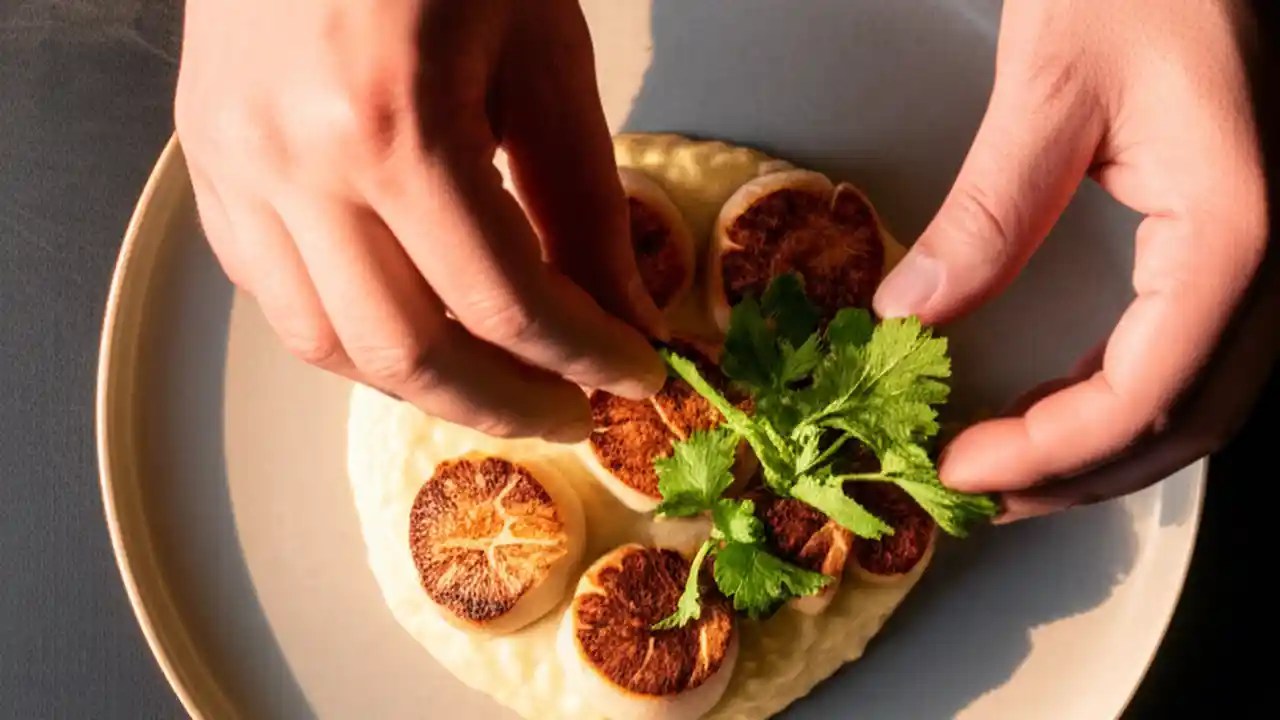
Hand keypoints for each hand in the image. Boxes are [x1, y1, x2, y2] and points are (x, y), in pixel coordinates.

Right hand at [175, 0, 665, 440]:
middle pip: (407, 352)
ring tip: (499, 384)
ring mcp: (235, 165)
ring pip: (327, 344)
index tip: (637, 375)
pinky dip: (351, 336)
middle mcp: (296, 160)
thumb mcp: (543, 54)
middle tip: (573, 411)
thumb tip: (622, 313)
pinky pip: (274, 294)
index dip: (585, 356)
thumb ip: (583, 197)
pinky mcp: (208, 162)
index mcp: (394, 121)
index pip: (504, 300)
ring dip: (425, 385)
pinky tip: (413, 330)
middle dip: (507, 402)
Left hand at [873, 0, 1275, 520]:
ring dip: (1097, 454)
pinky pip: (1184, 354)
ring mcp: (1253, 256)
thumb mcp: (1050, 88)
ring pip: (1195, 402)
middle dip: (1074, 477)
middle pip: (1183, 421)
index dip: (1049, 452)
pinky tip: (1049, 406)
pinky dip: (1113, 402)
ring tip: (1000, 471)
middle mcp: (1261, 260)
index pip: (1146, 390)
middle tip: (970, 495)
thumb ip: (987, 211)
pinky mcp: (1224, 243)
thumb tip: (912, 314)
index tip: (959, 468)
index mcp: (1229, 232)